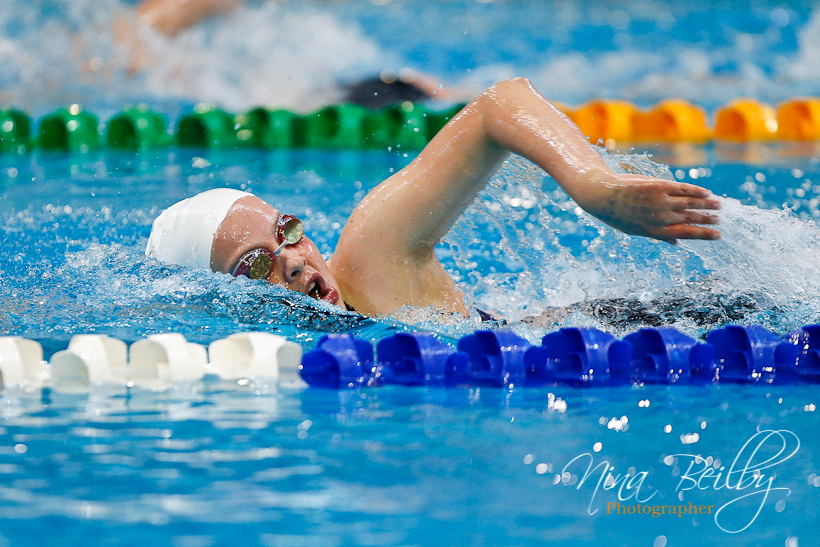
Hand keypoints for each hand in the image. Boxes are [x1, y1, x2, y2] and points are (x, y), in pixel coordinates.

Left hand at [577, 173, 721, 243]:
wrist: (603, 195)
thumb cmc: (618, 214)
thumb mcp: (636, 230)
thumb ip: (659, 236)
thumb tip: (677, 244)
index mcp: (655, 231)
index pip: (685, 234)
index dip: (703, 235)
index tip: (717, 236)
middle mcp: (661, 218)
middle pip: (690, 219)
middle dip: (707, 220)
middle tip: (719, 219)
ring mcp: (661, 202)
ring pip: (690, 203)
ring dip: (707, 205)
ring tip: (718, 205)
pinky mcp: (660, 186)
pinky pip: (683, 189)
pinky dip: (697, 191)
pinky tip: (706, 192)